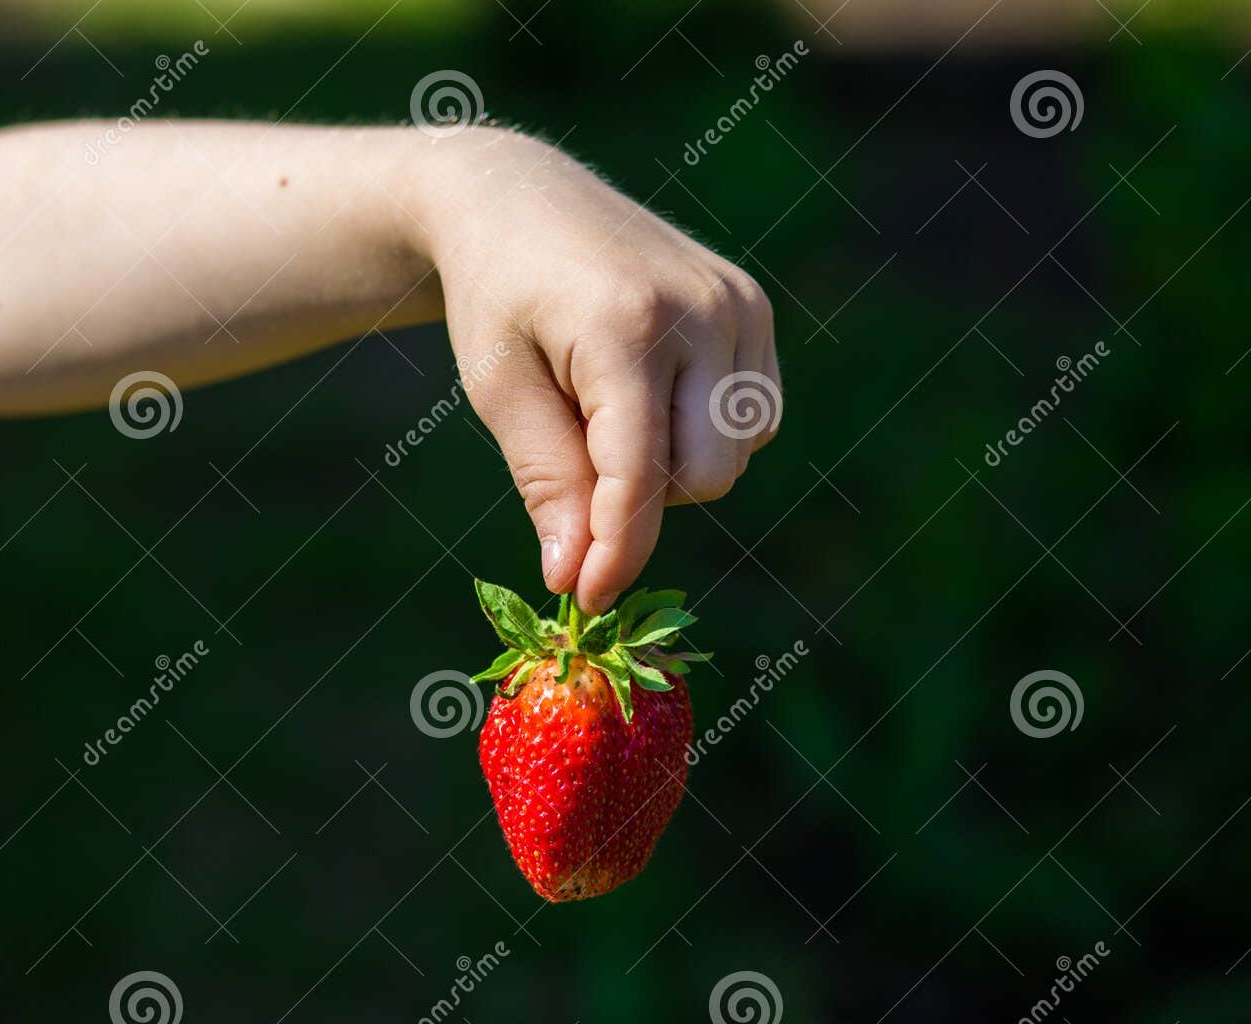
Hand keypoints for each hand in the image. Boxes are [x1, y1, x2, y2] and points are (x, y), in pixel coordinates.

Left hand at [412, 128, 781, 613]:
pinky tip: (650, 398)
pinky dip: (704, 435)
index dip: (617, 550)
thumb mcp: (500, 390)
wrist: (519, 199)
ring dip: (675, 468)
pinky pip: (753, 419)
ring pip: (737, 455)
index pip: (641, 474)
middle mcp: (703, 310)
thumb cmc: (496, 298)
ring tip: (607, 418)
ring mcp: (739, 304)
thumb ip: (547, 482)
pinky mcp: (753, 307)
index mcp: (627, 326)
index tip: (587, 599)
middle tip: (577, 466)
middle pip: (706, 476)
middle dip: (644, 499)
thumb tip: (576, 577)